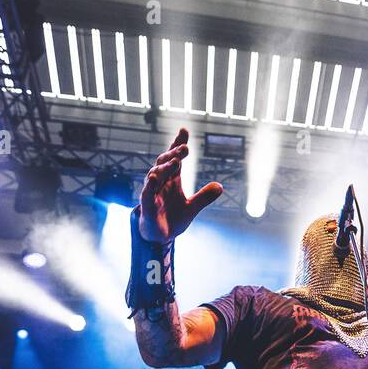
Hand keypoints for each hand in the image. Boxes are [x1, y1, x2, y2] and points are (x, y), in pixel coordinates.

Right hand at [138, 128, 222, 242]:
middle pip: (165, 163)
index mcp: (171, 180)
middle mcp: (160, 182)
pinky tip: (153, 178)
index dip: (178, 144)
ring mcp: (152, 192)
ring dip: (165, 167)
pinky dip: (150, 186)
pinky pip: (147, 193)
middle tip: (185, 148)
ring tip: (175, 162)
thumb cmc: (172, 218)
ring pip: (155, 175)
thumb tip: (220, 187)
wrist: (159, 238)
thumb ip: (204, 197)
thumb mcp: (192, 208)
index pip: (174, 158)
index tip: (184, 131)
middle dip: (174, 154)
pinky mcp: (146, 205)